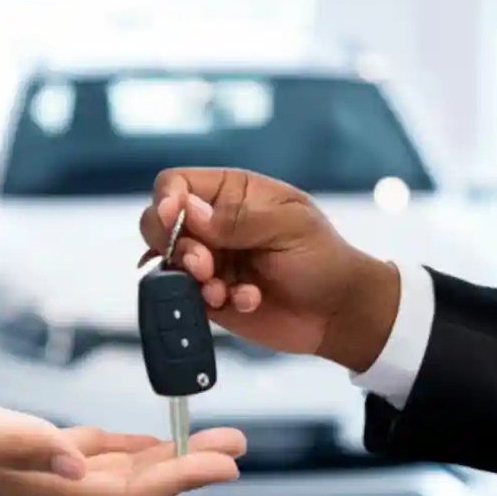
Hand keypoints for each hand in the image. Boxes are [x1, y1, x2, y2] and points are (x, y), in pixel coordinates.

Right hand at [0, 378, 245, 495]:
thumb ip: (21, 443)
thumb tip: (74, 464)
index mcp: (43, 483)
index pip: (129, 492)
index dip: (182, 479)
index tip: (227, 464)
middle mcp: (52, 482)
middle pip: (140, 485)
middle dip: (193, 468)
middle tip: (239, 447)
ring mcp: (44, 466)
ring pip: (125, 470)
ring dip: (172, 457)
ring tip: (215, 442)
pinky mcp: (34, 446)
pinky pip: (97, 451)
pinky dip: (131, 446)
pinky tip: (151, 439)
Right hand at [138, 168, 400, 371]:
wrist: (339, 312)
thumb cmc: (323, 258)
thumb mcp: (290, 227)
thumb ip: (240, 219)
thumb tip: (189, 211)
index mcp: (232, 193)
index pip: (177, 183)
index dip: (166, 198)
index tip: (174, 217)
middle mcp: (213, 225)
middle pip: (158, 223)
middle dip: (174, 244)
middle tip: (204, 265)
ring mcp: (210, 262)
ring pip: (167, 264)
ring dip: (188, 278)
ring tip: (221, 290)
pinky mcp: (210, 297)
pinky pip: (187, 299)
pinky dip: (208, 302)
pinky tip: (247, 300)